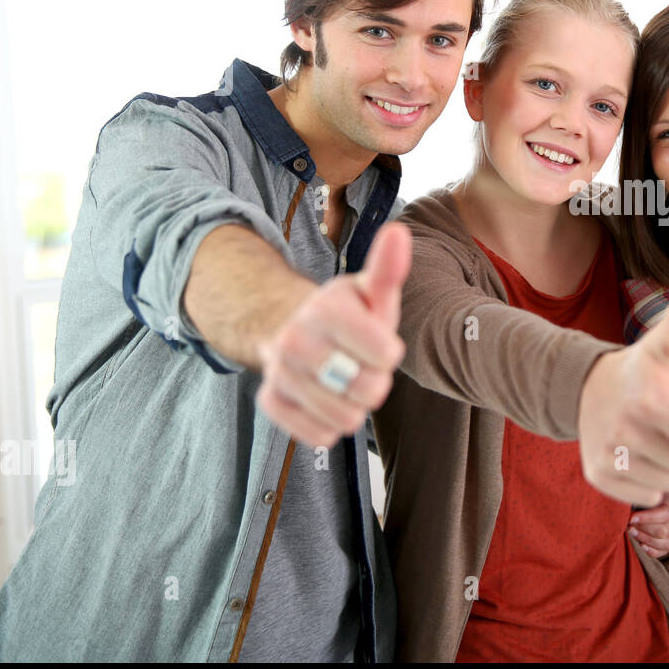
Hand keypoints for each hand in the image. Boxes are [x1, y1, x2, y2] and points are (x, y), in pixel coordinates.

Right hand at [256, 223, 410, 447]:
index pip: (386, 356)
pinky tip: (323, 398)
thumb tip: (398, 233)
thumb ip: (389, 268)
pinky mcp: (270, 403)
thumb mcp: (371, 291)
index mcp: (326, 309)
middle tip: (360, 364)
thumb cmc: (349, 314)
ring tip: (343, 380)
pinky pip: (321, 436)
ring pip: (346, 419)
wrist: (296, 331)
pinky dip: (329, 424)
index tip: (377, 342)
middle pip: (370, 392)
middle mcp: (295, 340)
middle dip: (374, 382)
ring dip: (353, 405)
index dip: (389, 354)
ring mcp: (279, 373)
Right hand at [579, 270, 668, 506]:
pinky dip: (652, 482)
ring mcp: (608, 455)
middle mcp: (624, 430)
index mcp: (649, 399)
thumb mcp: (662, 345)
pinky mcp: (598, 476)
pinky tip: (639, 456)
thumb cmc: (639, 371)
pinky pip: (649, 497)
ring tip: (656, 443)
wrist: (583, 389)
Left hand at [629, 492, 668, 556]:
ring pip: (668, 542)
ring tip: (631, 533)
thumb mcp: (635, 488)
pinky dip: (653, 551)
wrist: (631, 498)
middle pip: (664, 529)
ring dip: (646, 539)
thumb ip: (635, 493)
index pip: (666, 513)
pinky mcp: (665, 541)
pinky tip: (641, 545)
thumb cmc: (632, 491)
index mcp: (666, 499)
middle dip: (644, 529)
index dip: (649, 518)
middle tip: (628, 525)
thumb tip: (628, 498)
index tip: (631, 518)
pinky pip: (665, 551)